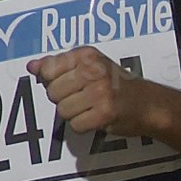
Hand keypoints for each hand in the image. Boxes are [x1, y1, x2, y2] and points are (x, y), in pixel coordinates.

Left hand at [41, 46, 158, 149]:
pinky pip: (76, 125)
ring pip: (62, 110)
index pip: (48, 69)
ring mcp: (100, 91)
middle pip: (52, 92)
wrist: (148, 103)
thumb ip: (58, 65)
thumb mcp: (88, 66)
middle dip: (64, 99)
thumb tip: (32, 67)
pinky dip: (84, 126)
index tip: (70, 83)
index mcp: (86, 55)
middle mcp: (93, 70)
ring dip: (74, 115)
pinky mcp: (105, 112)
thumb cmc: (116, 85)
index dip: (53, 81)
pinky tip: (96, 118)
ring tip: (91, 108)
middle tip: (84, 98)